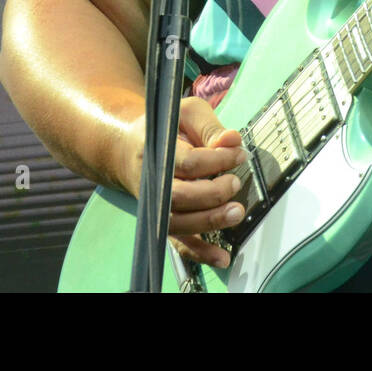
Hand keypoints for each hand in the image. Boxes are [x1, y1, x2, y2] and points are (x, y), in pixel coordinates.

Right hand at [119, 95, 247, 269]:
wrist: (131, 148)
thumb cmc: (168, 129)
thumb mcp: (187, 113)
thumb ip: (210, 127)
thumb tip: (233, 140)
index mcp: (156, 150)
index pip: (188, 161)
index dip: (218, 159)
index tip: (240, 153)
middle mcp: (151, 182)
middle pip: (180, 196)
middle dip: (213, 193)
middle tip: (236, 182)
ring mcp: (156, 205)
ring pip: (179, 223)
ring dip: (210, 221)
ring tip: (237, 212)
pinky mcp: (164, 221)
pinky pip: (179, 243)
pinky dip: (200, 253)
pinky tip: (223, 257)